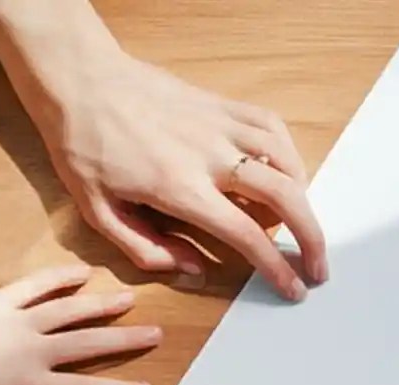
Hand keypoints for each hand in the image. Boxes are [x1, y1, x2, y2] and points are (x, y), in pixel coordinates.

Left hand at [0, 266, 158, 384]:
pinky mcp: (3, 300)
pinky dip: (62, 278)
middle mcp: (35, 350)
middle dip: (126, 341)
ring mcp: (20, 321)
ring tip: (130, 301)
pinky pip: (38, 286)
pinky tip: (82, 273)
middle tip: (156, 334)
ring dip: (103, 305)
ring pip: (71, 311)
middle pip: (89, 345)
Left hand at [30, 51, 327, 300]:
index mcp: (179, 189)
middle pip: (284, 196)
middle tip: (317, 265)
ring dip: (303, 196)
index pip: (245, 234)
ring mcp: (220, 125)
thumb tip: (193, 270)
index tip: (294, 288)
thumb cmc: (83, 148)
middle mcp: (210, 156)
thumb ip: (146, 248)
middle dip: (311, 236)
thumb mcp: (98, 212)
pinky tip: (284, 171)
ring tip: (299, 220)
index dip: (276, 267)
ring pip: (286, 159)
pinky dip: (288, 152)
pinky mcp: (221, 104)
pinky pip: (271, 126)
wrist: (80, 82)